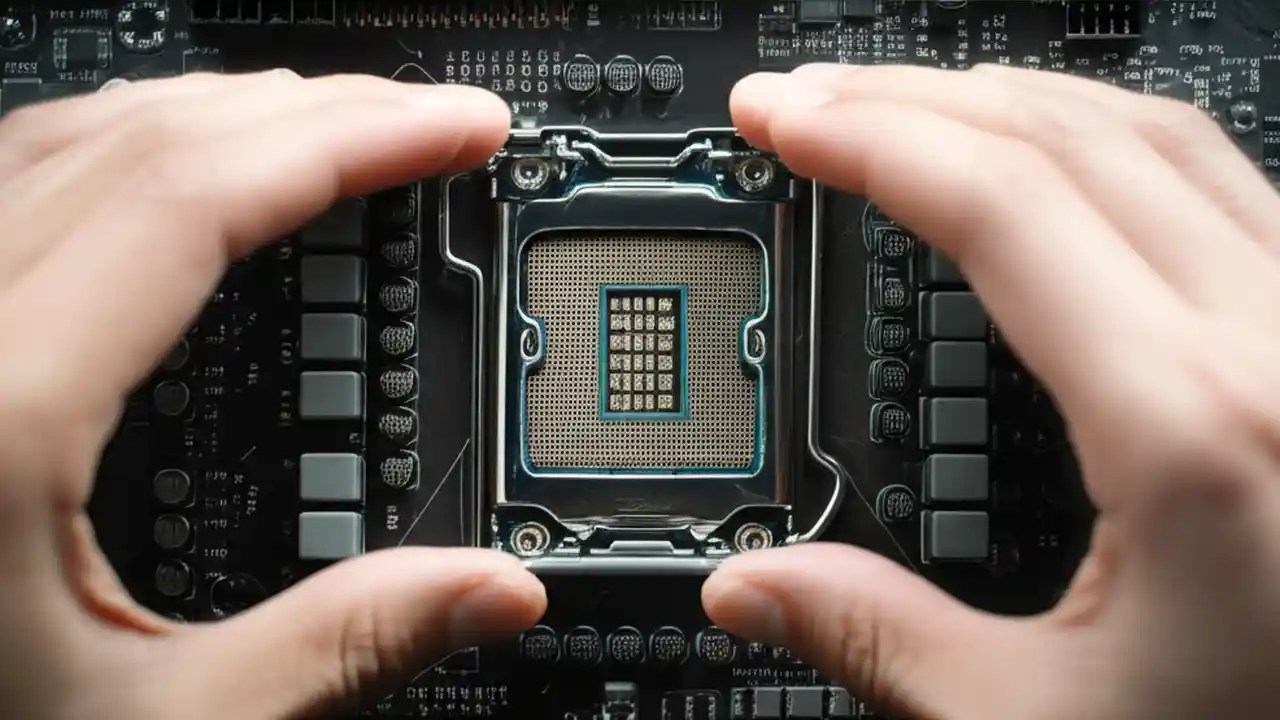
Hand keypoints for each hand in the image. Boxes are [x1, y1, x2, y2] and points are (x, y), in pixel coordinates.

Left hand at [0, 73, 544, 717]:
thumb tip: (491, 594)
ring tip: (329, 127)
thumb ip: (338, 646)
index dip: (348, 139)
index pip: (194, 200)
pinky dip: (120, 148)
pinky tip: (176, 170)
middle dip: (307, 112)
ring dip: (215, 116)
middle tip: (423, 122)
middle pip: (137, 143)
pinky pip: (10, 183)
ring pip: (60, 140)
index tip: (450, 128)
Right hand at [704, 63, 1279, 718]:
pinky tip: (1054, 150)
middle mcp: (1276, 351)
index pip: (1003, 210)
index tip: (783, 120)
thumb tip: (751, 591)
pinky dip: (1109, 134)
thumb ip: (881, 639)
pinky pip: (1218, 178)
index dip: (871, 142)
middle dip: (913, 100)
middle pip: (1069, 141)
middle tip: (808, 102)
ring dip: (1009, 99)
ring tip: (905, 103)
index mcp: (1192, 430)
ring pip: (1155, 136)